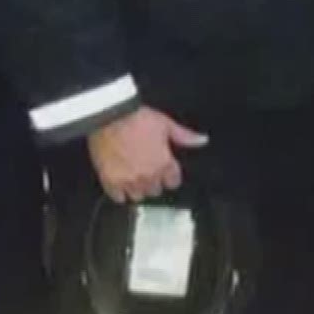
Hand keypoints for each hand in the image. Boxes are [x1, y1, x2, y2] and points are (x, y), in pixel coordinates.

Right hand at [87, 107, 207, 203]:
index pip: (173, 182)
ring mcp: (129, 180)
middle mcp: (149, 176)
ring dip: (137, 188)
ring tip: (133, 176)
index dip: (169, 175)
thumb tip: (202, 140)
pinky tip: (119, 184)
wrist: (111, 115)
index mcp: (164, 164)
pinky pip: (118, 197)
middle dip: (153, 181)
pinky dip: (119, 192)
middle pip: (155, 190)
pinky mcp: (111, 181)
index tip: (164, 170)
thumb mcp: (165, 124)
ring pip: (138, 196)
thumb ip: (184, 136)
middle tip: (147, 170)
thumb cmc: (138, 117)